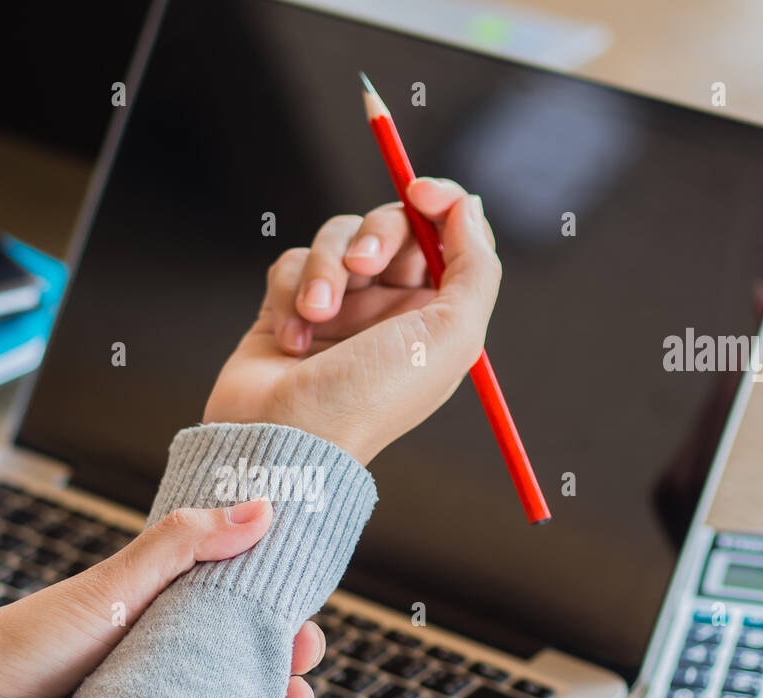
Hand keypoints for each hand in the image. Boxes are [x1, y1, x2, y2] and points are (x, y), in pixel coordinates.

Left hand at [0, 499, 320, 697]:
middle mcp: (157, 661)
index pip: (229, 604)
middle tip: (300, 664)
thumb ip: (181, 547)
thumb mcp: (108, 588)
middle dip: (282, 662)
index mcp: (151, 611)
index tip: (302, 612)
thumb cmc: (18, 649)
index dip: (272, 608)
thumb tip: (259, 507)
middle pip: (239, 660)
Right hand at [204, 178, 500, 464]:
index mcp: (435, 315)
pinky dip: (290, 292)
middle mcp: (389, 308)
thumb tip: (466, 205)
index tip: (420, 193)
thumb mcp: (452, 336)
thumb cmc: (371, 397)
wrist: (286, 440)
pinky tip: (292, 340)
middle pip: (390, 225)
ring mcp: (337, 307)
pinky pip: (290, 262)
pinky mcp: (287, 307)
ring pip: (336, 238)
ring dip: (325, 269)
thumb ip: (476, 264)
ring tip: (317, 316)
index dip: (438, 202)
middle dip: (377, 235)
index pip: (446, 234)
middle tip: (364, 268)